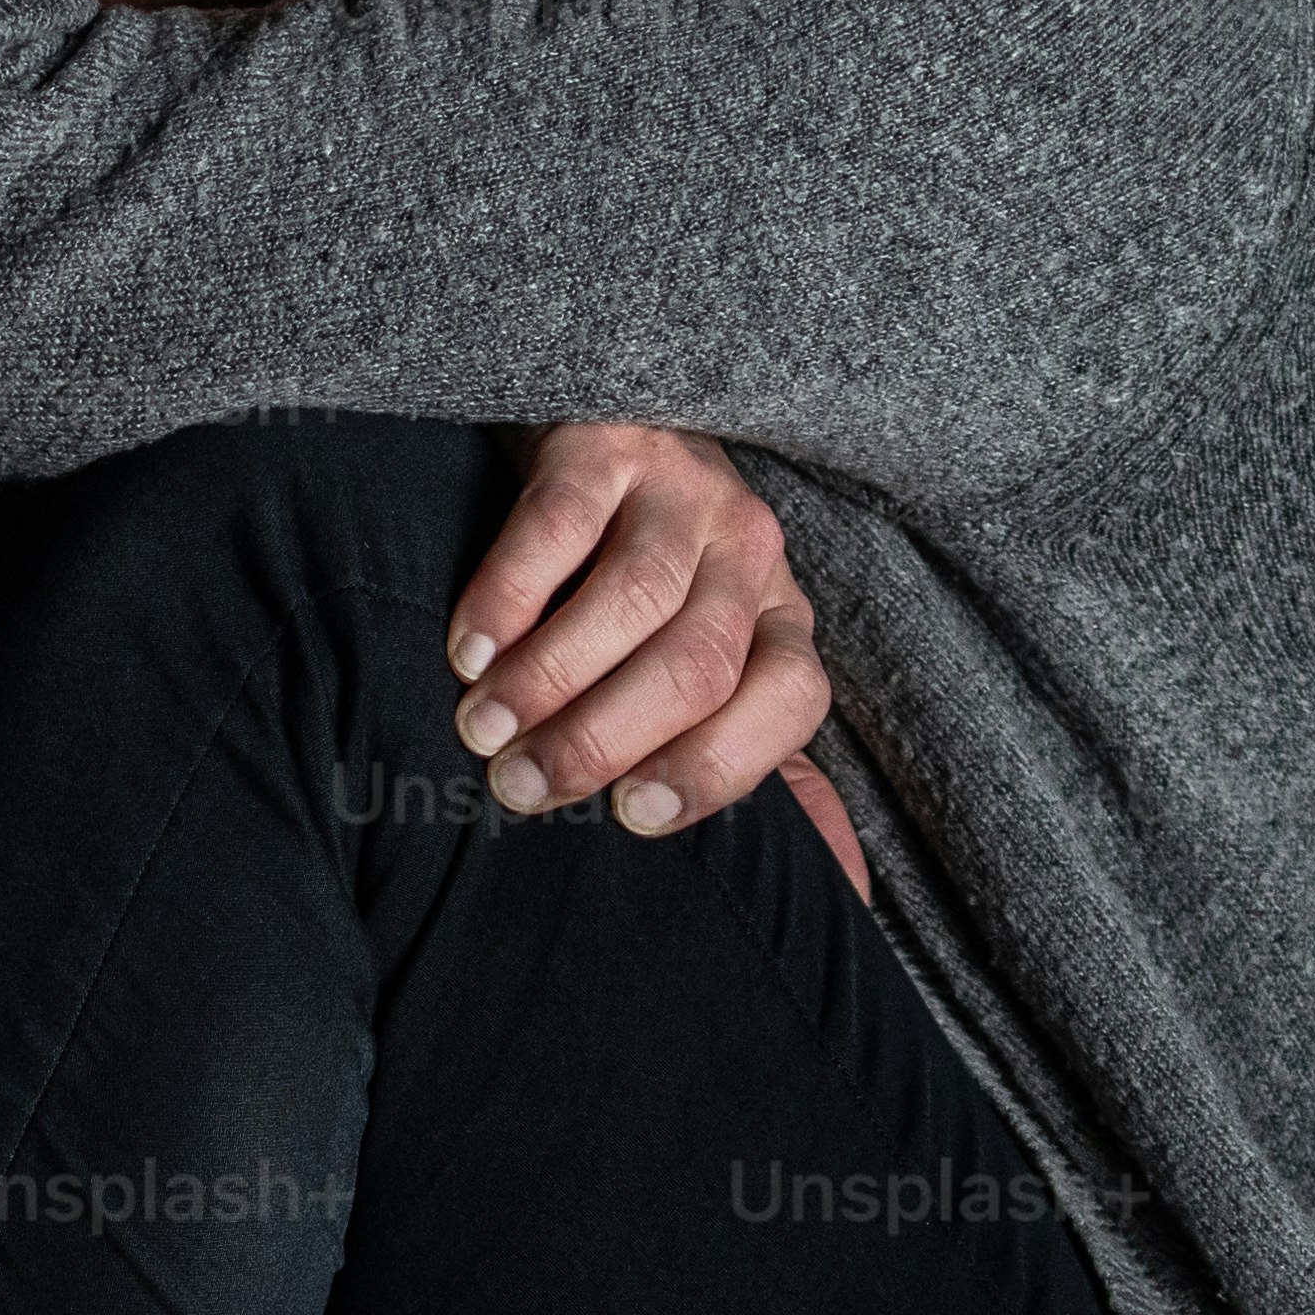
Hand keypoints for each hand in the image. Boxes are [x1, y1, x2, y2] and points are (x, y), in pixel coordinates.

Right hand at [447, 425, 826, 837]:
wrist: (608, 425)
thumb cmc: (656, 577)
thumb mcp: (720, 659)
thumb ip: (757, 759)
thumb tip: (847, 889)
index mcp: (782, 620)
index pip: (790, 700)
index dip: (716, 767)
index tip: (629, 817)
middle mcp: (750, 552)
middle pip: (699, 663)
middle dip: (604, 739)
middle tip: (520, 787)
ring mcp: (683, 489)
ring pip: (633, 599)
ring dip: (549, 677)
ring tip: (482, 729)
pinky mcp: (607, 443)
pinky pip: (559, 526)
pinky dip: (507, 598)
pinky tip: (467, 652)